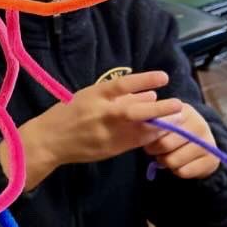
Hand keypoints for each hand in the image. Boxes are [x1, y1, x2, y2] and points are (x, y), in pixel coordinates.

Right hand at [3, 71, 182, 192]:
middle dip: (159, 109)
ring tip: (175, 119)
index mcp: (93, 96)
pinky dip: (150, 136)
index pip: (122, 85)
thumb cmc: (67, 115)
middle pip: (135, 111)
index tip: (164, 78)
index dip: (144, 80)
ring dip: (160, 124)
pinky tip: (160, 132)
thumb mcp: (87, 97)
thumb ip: (117, 96)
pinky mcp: (110, 148)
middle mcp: (101, 114)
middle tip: (178, 105)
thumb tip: (149, 93)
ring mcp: (106, 133)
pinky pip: (136, 142)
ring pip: (139, 129)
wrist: (48, 141)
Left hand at [144, 102, 220, 179]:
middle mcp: (199, 124)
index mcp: (183, 111)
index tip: (147, 137)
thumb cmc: (171, 133)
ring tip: (169, 155)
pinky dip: (176, 171)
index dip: (148, 135)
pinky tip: (180, 163)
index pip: (157, 125)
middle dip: (154, 150)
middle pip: (164, 145)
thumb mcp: (161, 122)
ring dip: (165, 162)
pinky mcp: (212, 160)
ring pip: (172, 161)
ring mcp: (208, 143)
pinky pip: (183, 172)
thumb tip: (142, 123)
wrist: (199, 146)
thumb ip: (150, 121)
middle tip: (156, 149)